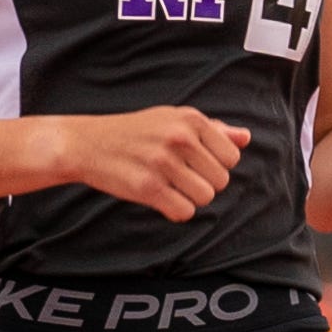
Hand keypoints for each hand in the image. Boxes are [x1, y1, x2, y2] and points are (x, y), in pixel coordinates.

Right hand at [66, 108, 249, 222]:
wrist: (87, 143)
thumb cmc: (136, 132)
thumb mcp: (173, 119)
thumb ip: (212, 129)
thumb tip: (245, 138)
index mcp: (191, 119)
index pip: (231, 157)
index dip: (215, 166)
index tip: (193, 163)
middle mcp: (180, 138)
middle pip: (221, 181)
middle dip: (203, 183)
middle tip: (178, 176)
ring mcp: (163, 162)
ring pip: (205, 198)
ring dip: (190, 198)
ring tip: (170, 186)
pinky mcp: (148, 187)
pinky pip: (184, 212)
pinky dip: (175, 211)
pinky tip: (161, 198)